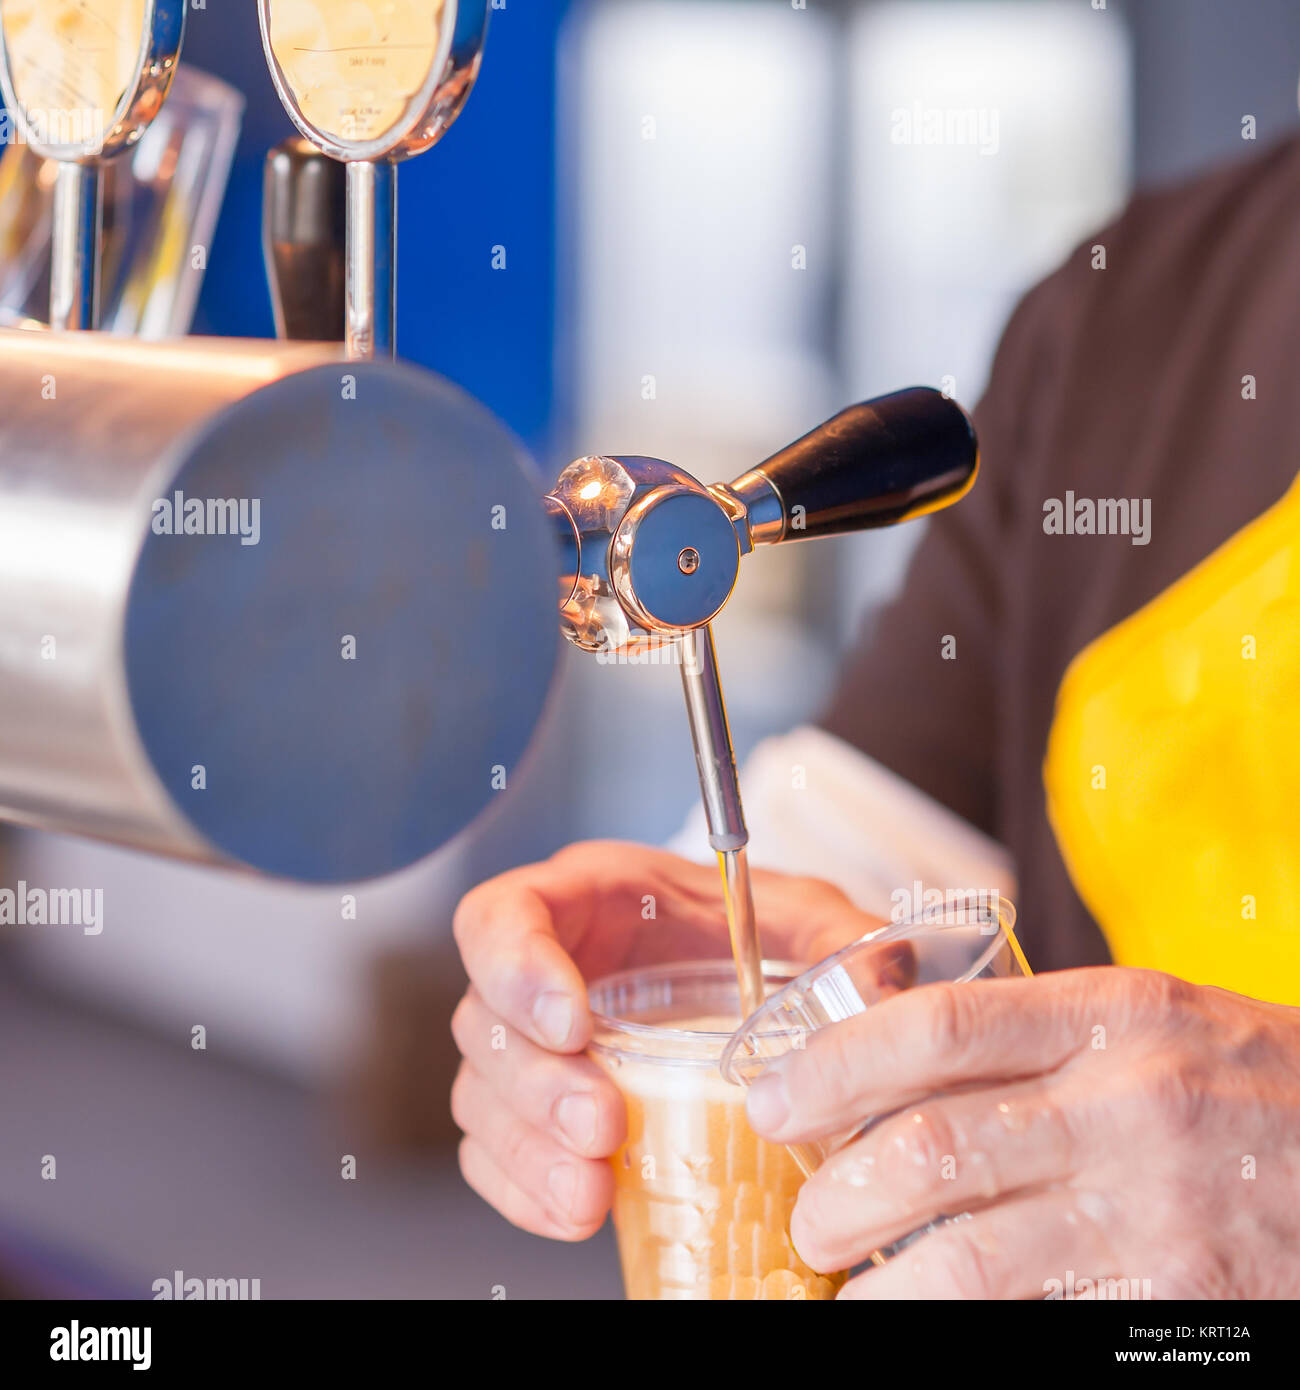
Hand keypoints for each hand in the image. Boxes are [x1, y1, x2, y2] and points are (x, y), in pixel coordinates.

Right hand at [450, 840, 878, 1240]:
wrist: (755, 988)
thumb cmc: (761, 938)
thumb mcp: (811, 922)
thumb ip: (847, 939)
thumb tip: (887, 980)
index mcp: (590, 900)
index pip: (501, 916)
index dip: (516, 965)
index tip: (574, 1023)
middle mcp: (549, 968)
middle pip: (484, 1018)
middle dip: (534, 1081)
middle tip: (602, 1125)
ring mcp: (538, 1045)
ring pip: (481, 1094)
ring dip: (527, 1149)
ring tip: (592, 1191)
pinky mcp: (541, 1113)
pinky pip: (494, 1154)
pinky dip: (524, 1190)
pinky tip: (579, 1213)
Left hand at [744, 966, 1299, 1297]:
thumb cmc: (1247, 1080)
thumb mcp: (1148, 1020)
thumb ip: (1034, 1035)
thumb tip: (886, 1061)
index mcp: (1112, 1014)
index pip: (937, 1028)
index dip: (832, 1065)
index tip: (772, 1097)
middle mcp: (1128, 1104)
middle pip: (930, 1149)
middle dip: (836, 1193)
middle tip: (807, 1216)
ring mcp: (1156, 1209)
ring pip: (967, 1259)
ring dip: (879, 1282)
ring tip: (846, 1281)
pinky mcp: (1176, 1300)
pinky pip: (1032, 1316)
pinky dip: (959, 1321)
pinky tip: (927, 1313)